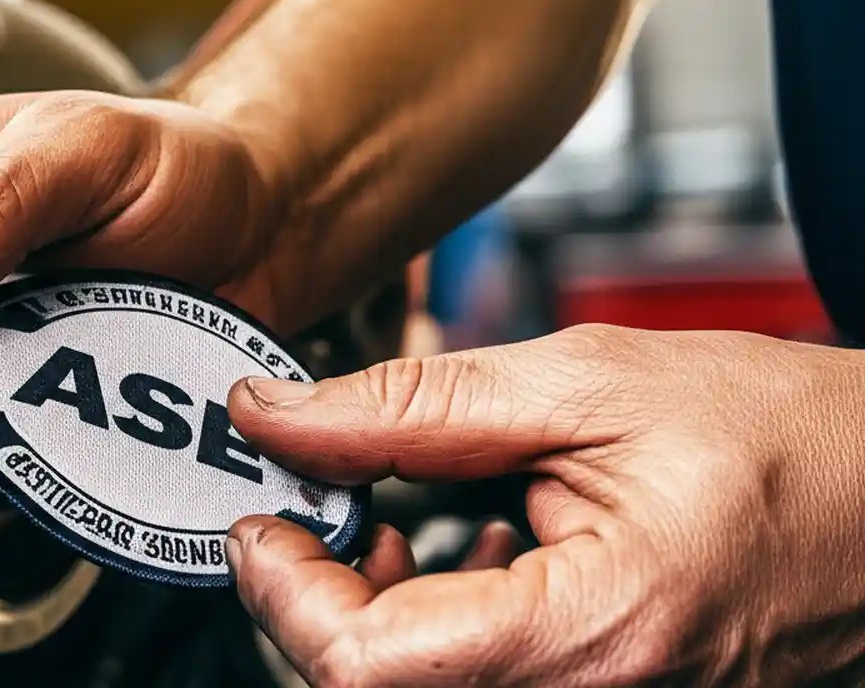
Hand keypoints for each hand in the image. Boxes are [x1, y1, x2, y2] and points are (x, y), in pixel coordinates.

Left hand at [226, 325, 864, 685]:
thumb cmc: (781, 436)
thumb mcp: (585, 384)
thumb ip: (415, 405)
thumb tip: (281, 417)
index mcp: (595, 630)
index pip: (366, 666)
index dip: (285, 593)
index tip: (260, 519)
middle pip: (374, 686)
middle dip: (315, 592)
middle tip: (315, 502)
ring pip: (415, 685)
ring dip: (368, 603)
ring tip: (395, 516)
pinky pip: (471, 679)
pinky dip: (430, 614)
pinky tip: (464, 547)